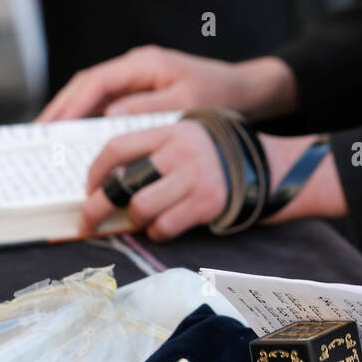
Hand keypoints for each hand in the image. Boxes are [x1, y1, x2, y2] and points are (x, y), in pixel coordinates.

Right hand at [37, 47, 298, 123]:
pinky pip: (106, 102)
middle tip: (37, 135)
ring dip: (70, 113)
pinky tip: (76, 137)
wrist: (244, 91)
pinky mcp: (140, 90)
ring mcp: (136, 77)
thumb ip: (147, 108)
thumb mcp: (186, 103)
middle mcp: (136, 66)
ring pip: (93, 94)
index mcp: (144, 64)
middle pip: (87, 85)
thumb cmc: (218, 96)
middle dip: (60, 108)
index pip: (97, 81)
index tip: (52, 127)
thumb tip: (108, 116)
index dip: (71, 104)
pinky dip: (88, 118)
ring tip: (47, 138)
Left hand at [82, 125, 348, 239]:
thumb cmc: (223, 156)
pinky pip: (165, 227)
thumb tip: (111, 181)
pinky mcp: (208, 203)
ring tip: (137, 222)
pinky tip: (165, 227)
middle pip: (123, 184)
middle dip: (98, 207)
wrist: (275, 168)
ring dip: (133, 221)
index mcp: (172, 129)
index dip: (95, 171)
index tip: (87, 187)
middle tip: (88, 221)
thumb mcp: (191, 135)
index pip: (118, 147)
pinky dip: (158, 232)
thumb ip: (157, 148)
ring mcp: (195, 177)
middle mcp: (181, 150)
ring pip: (141, 208)